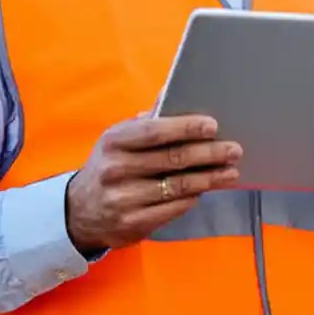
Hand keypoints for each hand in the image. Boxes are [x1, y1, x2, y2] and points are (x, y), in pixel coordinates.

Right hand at [65, 114, 241, 253]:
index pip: (154, 131)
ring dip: (209, 178)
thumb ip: (145, 121)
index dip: (185, 128)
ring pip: (177, 186)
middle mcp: (116, 169)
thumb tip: (170, 91)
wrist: (79, 211)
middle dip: (208, 154)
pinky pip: (173, 209)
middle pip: (172, 159)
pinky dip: (193, 198)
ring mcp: (124, 199)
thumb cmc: (108, 167)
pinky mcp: (134, 223)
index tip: (212, 126)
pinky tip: (206, 190)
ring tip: (230, 172)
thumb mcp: (117, 140)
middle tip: (234, 150)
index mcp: (113, 142)